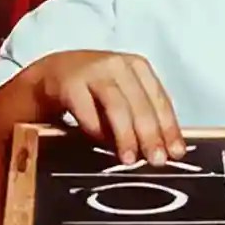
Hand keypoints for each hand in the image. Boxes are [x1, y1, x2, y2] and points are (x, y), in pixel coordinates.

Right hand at [31, 50, 184, 165]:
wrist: (48, 75)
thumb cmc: (90, 91)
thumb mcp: (120, 97)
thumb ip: (139, 116)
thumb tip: (162, 149)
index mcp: (137, 67)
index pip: (160, 99)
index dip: (169, 127)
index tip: (176, 152)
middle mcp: (117, 64)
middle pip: (141, 102)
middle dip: (151, 135)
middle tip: (156, 160)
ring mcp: (92, 70)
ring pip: (117, 105)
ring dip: (126, 135)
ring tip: (130, 159)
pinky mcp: (69, 82)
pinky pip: (86, 110)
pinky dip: (96, 130)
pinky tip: (103, 146)